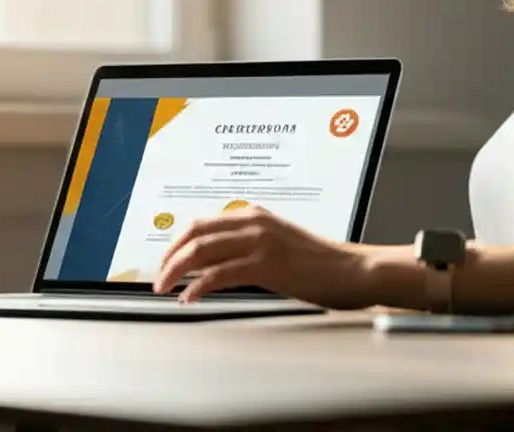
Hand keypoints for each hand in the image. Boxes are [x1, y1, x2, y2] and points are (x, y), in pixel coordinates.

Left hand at [154, 207, 374, 308]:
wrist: (354, 270)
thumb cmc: (321, 264)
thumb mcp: (279, 245)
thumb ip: (249, 246)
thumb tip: (216, 264)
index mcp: (254, 215)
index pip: (201, 224)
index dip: (177, 244)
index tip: (166, 262)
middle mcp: (253, 222)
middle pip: (194, 233)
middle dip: (169, 256)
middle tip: (158, 278)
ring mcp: (259, 241)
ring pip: (201, 251)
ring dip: (176, 271)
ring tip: (165, 289)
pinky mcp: (267, 264)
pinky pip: (219, 274)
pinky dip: (197, 286)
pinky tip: (190, 297)